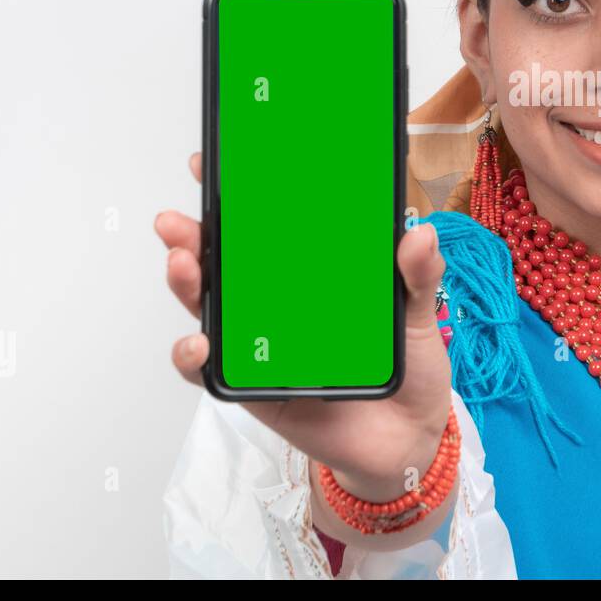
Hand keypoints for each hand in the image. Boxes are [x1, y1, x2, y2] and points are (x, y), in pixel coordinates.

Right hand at [155, 153, 453, 499]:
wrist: (409, 438)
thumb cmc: (408, 368)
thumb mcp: (419, 313)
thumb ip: (418, 274)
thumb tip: (420, 233)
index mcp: (312, 273)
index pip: (267, 226)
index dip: (236, 195)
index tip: (212, 162)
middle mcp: (277, 302)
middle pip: (224, 260)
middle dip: (194, 234)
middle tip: (180, 218)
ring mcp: (260, 341)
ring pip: (207, 306)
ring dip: (187, 283)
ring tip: (184, 264)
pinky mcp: (254, 385)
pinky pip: (210, 369)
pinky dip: (194, 355)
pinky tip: (197, 341)